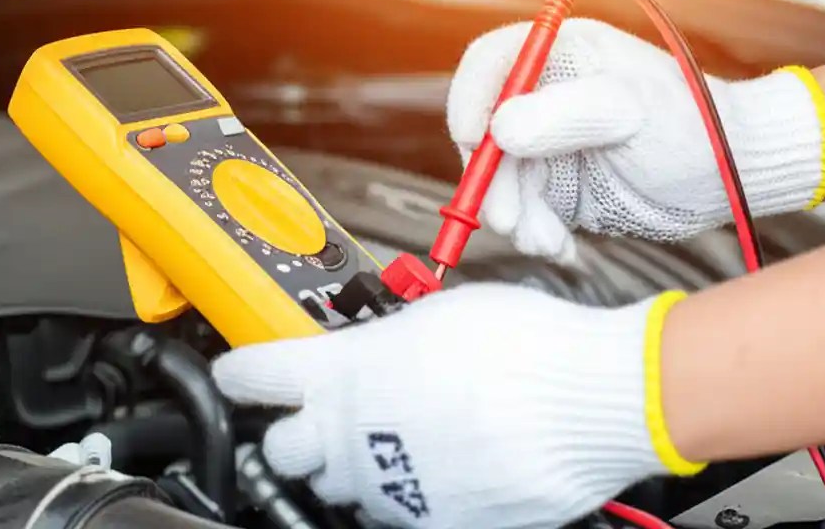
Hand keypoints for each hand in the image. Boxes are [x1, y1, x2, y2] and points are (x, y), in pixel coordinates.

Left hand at [212, 284, 687, 528]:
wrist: (588, 399)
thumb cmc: (523, 345)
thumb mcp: (434, 316)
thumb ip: (380, 342)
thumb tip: (367, 352)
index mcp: (341, 372)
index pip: (253, 375)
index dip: (239, 372)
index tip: (237, 374)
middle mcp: (348, 435)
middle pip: (280, 447)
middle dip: (293, 431)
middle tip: (318, 413)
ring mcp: (384, 486)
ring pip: (334, 486)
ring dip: (347, 464)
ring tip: (389, 440)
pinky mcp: (424, 522)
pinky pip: (392, 512)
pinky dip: (400, 493)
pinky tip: (434, 467)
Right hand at [447, 18, 824, 262]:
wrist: (735, 179)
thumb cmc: (697, 128)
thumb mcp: (633, 112)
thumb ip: (566, 114)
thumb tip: (500, 128)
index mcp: (563, 55)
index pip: (491, 64)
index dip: (470, 98)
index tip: (471, 141)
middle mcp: (547, 96)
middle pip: (486, 131)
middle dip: (493, 179)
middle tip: (508, 219)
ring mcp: (549, 142)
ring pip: (502, 179)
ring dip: (515, 215)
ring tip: (546, 239)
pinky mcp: (558, 185)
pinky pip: (525, 208)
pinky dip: (535, 231)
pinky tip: (561, 245)